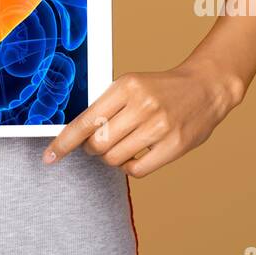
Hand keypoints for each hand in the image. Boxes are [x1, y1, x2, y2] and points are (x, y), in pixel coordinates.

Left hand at [42, 63, 241, 177]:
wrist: (206, 88)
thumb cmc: (162, 89)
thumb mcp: (132, 85)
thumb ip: (108, 106)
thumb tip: (78, 134)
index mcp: (126, 86)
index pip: (86, 120)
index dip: (64, 142)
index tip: (50, 156)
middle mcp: (142, 104)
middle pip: (98, 144)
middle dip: (92, 149)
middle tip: (99, 143)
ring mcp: (159, 126)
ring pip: (115, 158)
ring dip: (112, 158)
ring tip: (123, 146)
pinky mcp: (175, 145)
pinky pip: (137, 169)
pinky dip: (130, 167)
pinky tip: (137, 155)